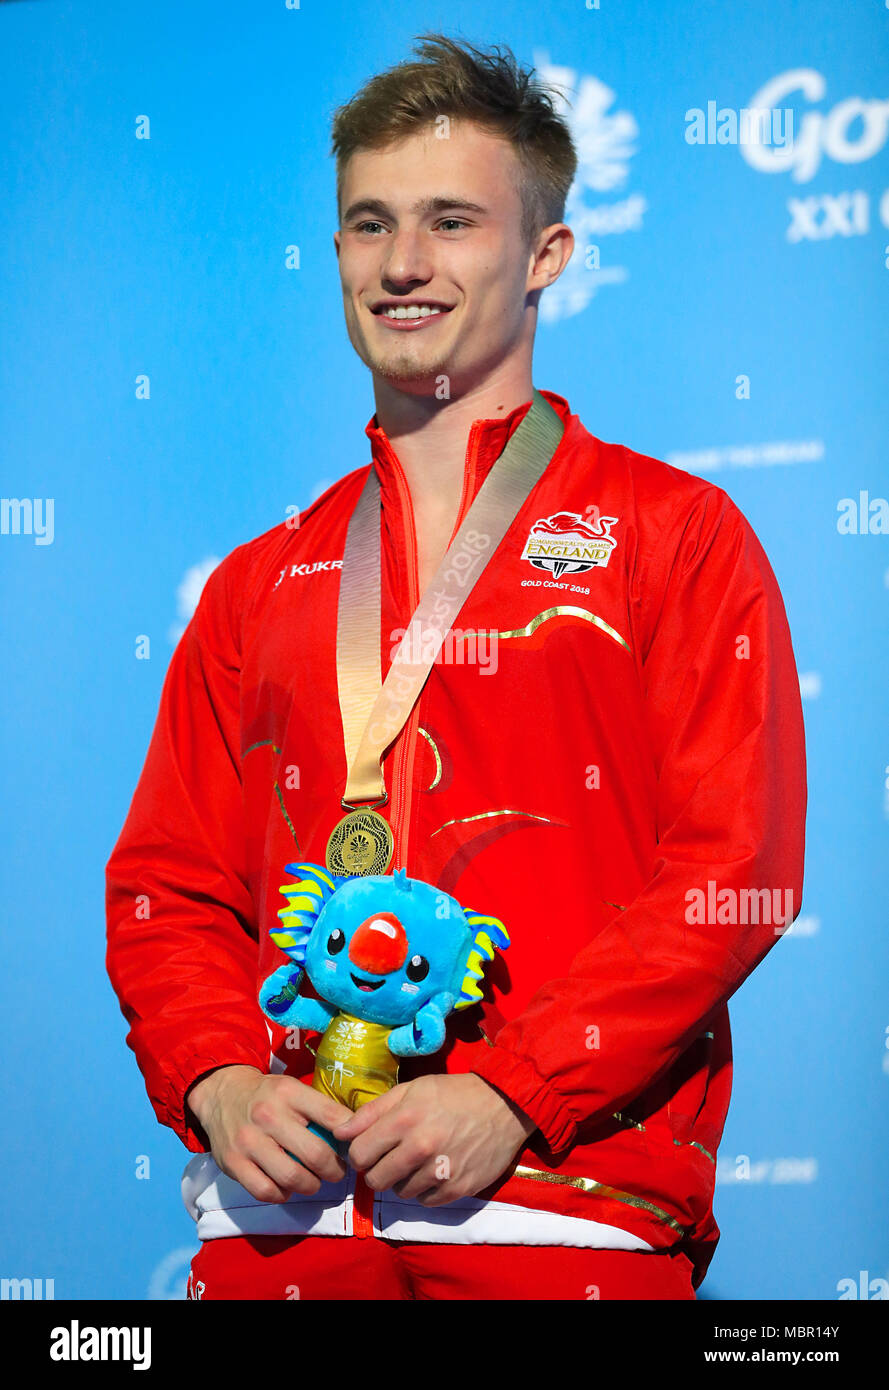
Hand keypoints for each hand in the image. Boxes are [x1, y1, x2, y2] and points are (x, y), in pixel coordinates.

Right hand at [186, 1065, 353, 1203]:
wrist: (221, 1094)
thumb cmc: (267, 1095)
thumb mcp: (293, 1089)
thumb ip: (320, 1109)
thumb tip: (355, 1133)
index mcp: (289, 1092)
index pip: (332, 1116)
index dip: (350, 1137)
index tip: (354, 1146)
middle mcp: (268, 1115)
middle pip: (316, 1154)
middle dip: (334, 1170)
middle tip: (337, 1172)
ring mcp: (248, 1141)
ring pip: (292, 1177)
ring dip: (311, 1186)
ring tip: (313, 1181)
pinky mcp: (233, 1163)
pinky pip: (266, 1191)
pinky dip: (282, 1194)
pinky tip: (286, 1187)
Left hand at [331, 1073, 535, 1205]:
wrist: (503, 1105)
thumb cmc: (453, 1093)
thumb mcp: (411, 1089)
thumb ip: (372, 1111)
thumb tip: (339, 1132)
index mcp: (404, 1120)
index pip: (358, 1154)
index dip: (359, 1153)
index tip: (370, 1149)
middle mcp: (419, 1148)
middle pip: (375, 1179)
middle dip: (377, 1170)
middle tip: (391, 1158)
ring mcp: (439, 1172)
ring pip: (400, 1192)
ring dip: (403, 1180)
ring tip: (418, 1161)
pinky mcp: (457, 1189)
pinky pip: (424, 1201)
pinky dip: (425, 1189)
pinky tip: (435, 1170)